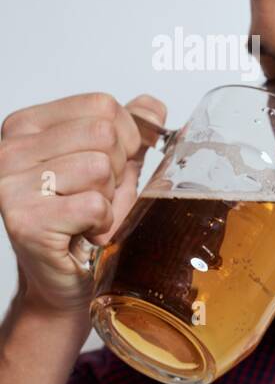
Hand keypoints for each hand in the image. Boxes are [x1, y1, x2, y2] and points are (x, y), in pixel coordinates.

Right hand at [0, 92, 166, 315]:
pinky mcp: (24, 220)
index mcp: (27, 125)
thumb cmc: (86, 220)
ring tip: (88, 214)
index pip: (102, 104)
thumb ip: (131, 130)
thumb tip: (152, 106)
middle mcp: (9, 149)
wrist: (65, 278)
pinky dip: (102, 222)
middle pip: (103, 133)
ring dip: (108, 198)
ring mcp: (11, 184)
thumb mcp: (114, 165)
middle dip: (117, 170)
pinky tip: (84, 232)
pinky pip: (93, 204)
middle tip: (97, 196)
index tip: (109, 167)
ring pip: (99, 167)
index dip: (126, 139)